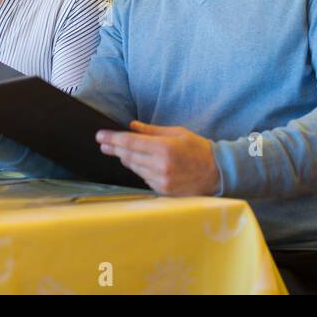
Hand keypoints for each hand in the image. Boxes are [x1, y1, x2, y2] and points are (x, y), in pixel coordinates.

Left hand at [95, 121, 219, 195]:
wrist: (217, 173)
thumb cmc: (199, 149)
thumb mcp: (177, 133)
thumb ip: (152, 130)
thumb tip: (132, 126)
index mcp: (164, 148)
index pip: (130, 143)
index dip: (112, 139)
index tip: (100, 136)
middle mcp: (160, 166)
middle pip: (128, 156)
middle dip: (114, 148)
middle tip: (103, 143)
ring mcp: (160, 180)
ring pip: (134, 168)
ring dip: (126, 158)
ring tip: (118, 151)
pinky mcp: (162, 190)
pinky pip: (143, 178)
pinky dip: (139, 169)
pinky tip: (139, 163)